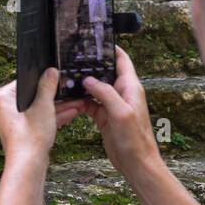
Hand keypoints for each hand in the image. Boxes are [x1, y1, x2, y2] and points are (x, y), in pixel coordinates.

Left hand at [0, 68, 84, 164]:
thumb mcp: (43, 106)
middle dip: (55, 96)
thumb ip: (47, 87)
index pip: (25, 81)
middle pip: (33, 95)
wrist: (29, 165)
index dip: (43, 79)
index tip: (56, 77)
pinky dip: (52, 117)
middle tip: (70, 91)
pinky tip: (72, 112)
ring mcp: (12, 121)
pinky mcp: (21, 131)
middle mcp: (3, 108)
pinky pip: (38, 119)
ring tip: (77, 102)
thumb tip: (50, 72)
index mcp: (2, 98)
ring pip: (37, 108)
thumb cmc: (30, 137)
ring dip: (57, 106)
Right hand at [79, 47, 161, 177]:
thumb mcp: (120, 113)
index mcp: (130, 88)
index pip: (122, 61)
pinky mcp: (105, 117)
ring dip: (83, 84)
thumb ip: (105, 93)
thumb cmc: (135, 139)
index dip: (112, 49)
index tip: (97, 41)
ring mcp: (113, 105)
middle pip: (106, 72)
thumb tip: (88, 80)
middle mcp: (122, 94)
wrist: (136, 163)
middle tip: (74, 58)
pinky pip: (90, 104)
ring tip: (68, 77)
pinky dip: (80, 101)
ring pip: (95, 88)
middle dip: (92, 66)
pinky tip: (70, 99)